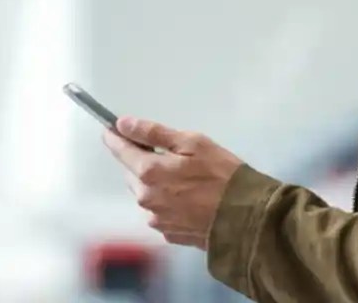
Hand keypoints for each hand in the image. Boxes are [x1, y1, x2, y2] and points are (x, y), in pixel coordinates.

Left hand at [103, 116, 243, 249]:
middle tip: (170, 156)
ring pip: (145, 193)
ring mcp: (156, 219)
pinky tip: (189, 198)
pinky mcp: (168, 233)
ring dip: (155, 183)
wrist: (246, 217)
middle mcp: (146, 198)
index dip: (115, 137)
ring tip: (185, 179)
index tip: (111, 128)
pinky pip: (159, 210)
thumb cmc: (222, 174)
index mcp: (149, 172)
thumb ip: (154, 132)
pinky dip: (167, 202)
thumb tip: (123, 124)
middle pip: (132, 173)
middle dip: (143, 161)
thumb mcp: (192, 143)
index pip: (120, 150)